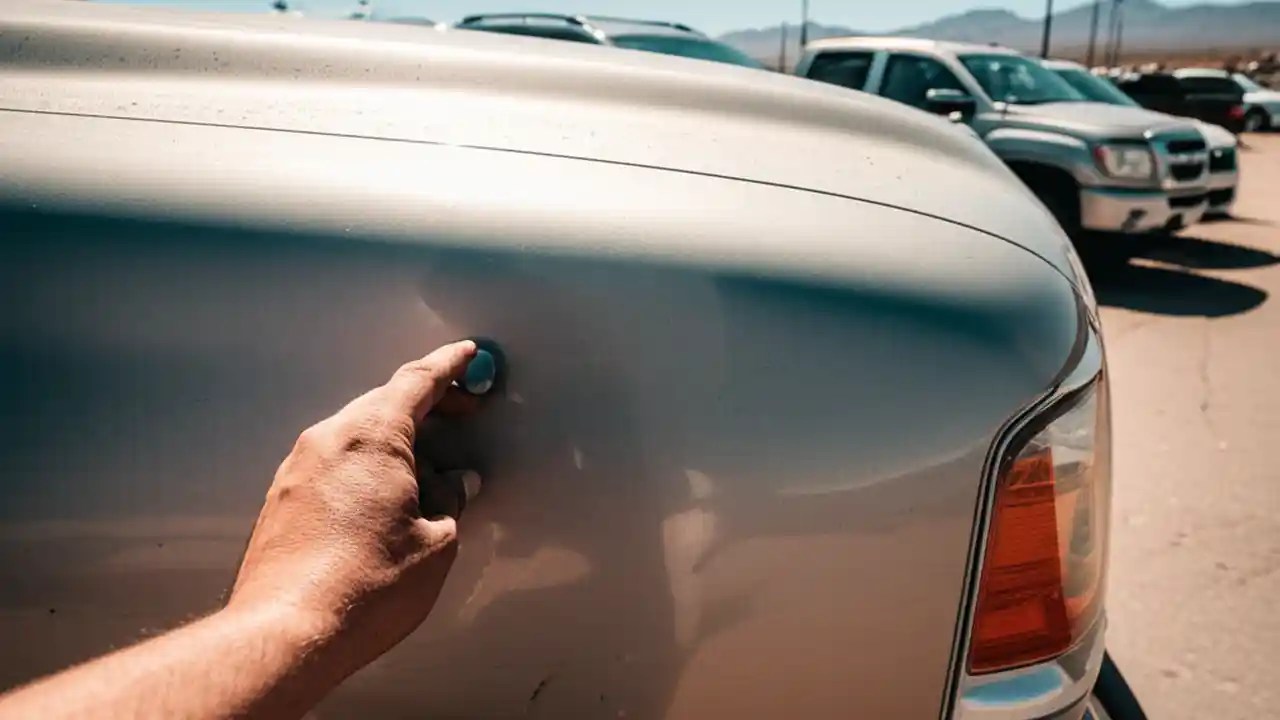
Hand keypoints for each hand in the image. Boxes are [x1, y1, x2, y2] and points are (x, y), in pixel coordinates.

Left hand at [229, 340, 482, 673]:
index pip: (417, 381)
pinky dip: (366, 467)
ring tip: (430, 470)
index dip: (449, 367)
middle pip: (385, 403)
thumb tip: (452, 488)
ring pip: (356, 434)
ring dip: (396, 441)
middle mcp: (328, 440)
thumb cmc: (361, 590)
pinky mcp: (282, 500)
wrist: (286, 634)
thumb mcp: (436, 544)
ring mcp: (298, 469)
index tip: (467, 356)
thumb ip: (449, 503)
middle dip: (427, 404)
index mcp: (372, 436)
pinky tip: (386, 498)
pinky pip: (333, 464)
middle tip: (463, 410)